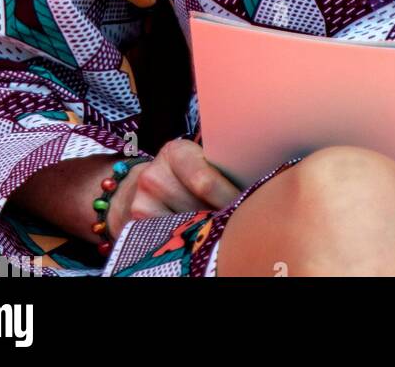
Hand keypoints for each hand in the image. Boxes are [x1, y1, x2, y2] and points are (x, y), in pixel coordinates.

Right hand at [105, 138, 242, 241]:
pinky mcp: (135, 226)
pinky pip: (169, 239)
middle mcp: (153, 176)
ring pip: (185, 228)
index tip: (250, 205)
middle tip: (241, 221)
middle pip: (196, 209)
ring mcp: (141, 203)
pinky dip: (187, 242)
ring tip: (222, 230)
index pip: (206, 183)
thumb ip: (219, 165)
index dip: (230, 198)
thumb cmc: (181, 172)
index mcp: (175, 152)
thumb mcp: (197, 159)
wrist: (136, 186)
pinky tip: (199, 239)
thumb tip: (259, 180)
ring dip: (206, 231)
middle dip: (222, 217)